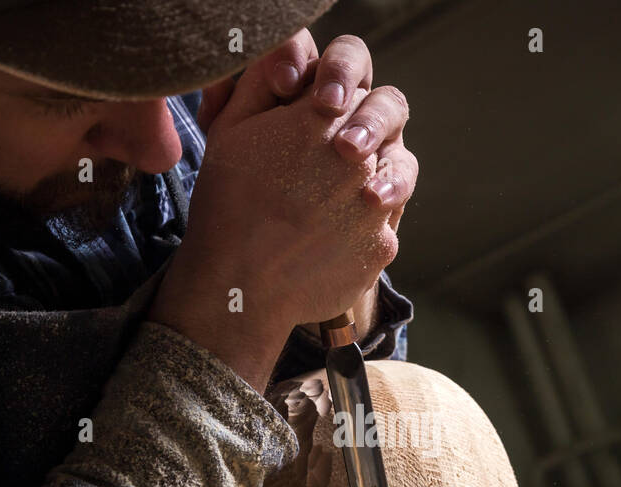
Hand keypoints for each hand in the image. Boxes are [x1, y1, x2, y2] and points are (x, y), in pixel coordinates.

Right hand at [152, 33, 416, 389]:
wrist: (239, 286)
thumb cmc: (228, 203)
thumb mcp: (230, 128)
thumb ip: (266, 83)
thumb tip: (298, 67)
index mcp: (321, 115)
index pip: (352, 77)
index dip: (342, 86)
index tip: (326, 106)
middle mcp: (359, 155)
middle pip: (386, 117)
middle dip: (366, 129)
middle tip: (341, 151)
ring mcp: (377, 203)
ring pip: (393, 174)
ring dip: (371, 182)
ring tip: (337, 203)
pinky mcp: (384, 245)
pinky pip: (384, 227)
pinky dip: (362, 231)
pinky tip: (328, 244)